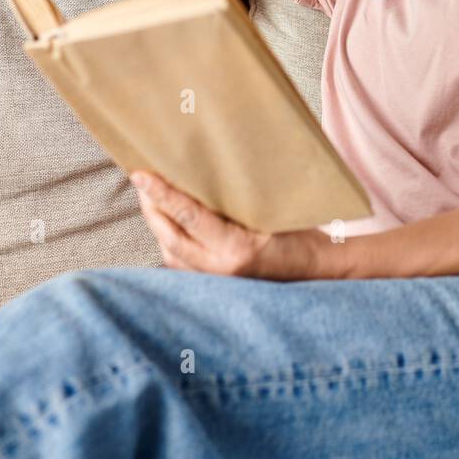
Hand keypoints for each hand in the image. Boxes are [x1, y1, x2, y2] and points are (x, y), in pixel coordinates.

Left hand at [130, 171, 336, 279]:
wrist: (318, 271)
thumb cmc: (298, 233)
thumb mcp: (269, 210)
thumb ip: (233, 200)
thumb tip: (196, 173)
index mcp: (237, 249)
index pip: (188, 216)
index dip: (161, 194)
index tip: (140, 174)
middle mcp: (220, 269)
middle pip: (169, 235)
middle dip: (150, 207)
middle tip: (141, 180)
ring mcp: (216, 281)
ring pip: (169, 251)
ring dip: (157, 224)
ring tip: (152, 197)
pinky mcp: (214, 286)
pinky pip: (179, 263)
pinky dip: (170, 240)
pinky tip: (169, 223)